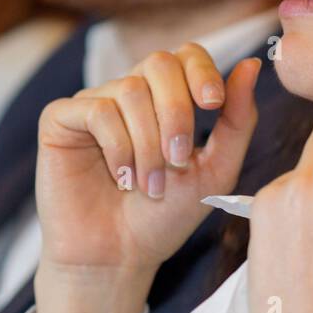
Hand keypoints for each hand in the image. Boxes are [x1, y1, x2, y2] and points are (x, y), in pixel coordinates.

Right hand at [34, 44, 261, 312]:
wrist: (118, 258)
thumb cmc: (165, 217)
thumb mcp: (215, 170)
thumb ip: (236, 120)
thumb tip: (252, 65)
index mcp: (165, 97)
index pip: (186, 54)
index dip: (201, 71)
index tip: (213, 105)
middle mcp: (128, 92)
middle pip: (159, 63)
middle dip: (177, 110)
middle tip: (179, 159)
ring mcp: (93, 103)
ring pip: (129, 89)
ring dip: (147, 142)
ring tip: (149, 185)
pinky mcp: (60, 119)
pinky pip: (96, 110)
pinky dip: (117, 146)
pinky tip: (121, 178)